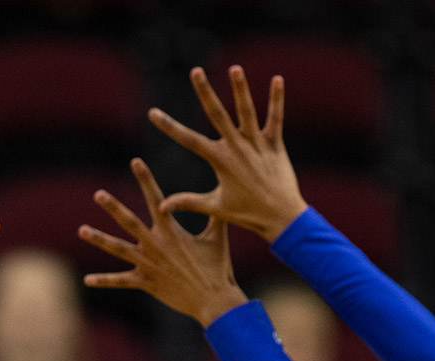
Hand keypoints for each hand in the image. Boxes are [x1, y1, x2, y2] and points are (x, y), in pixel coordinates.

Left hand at [80, 158, 249, 326]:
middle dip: (113, 207)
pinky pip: (121, 281)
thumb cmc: (218, 268)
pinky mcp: (146, 283)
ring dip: (99, 239)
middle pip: (130, 222)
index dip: (146, 179)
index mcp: (172, 232)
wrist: (214, 301)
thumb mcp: (217, 237)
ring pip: (118, 249)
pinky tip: (86, 280)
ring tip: (82, 230)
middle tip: (98, 194)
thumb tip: (223, 197)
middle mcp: (156, 245)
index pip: (156, 199)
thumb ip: (214, 216)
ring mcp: (149, 264)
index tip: (136, 161)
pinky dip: (104, 281)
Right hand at [149, 66, 307, 240]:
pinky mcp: (275, 144)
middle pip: (218, 115)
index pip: (189, 140)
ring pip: (247, 112)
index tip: (153, 113)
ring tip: (235, 68)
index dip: (168, 126)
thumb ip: (188, 202)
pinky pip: (275, 118)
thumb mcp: (215, 207)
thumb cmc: (247, 214)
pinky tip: (277, 79)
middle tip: (195, 71)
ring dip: (240, 89)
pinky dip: (277, 100)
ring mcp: (257, 144)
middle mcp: (237, 148)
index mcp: (220, 162)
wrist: (281, 218)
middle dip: (205, 92)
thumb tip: (161, 206)